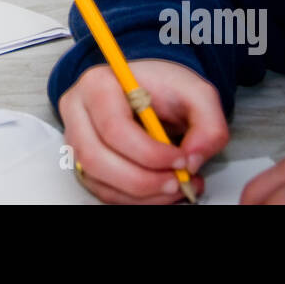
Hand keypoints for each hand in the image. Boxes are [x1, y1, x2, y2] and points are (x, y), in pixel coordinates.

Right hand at [59, 59, 228, 203]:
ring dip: (141, 195)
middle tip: (178, 182)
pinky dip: (135, 199)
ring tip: (175, 187)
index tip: (181, 160)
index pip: (114, 127)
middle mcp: (77, 111)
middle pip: (96, 158)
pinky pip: (103, 191)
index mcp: (98, 84)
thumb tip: (193, 161)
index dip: (149, 153)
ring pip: (98, 181)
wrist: (150, 91)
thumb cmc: (164, 87)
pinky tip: (160, 189)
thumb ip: (208, 124)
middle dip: (143, 180)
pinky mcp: (82, 161)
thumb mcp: (197, 94)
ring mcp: (75, 138)